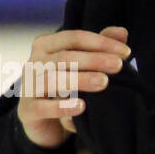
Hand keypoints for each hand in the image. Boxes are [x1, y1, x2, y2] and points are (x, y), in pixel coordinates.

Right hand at [16, 26, 129, 147]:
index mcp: (47, 46)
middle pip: (64, 57)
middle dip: (93, 60)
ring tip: (104, 82)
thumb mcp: (81, 66)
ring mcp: (29, 86)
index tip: (126, 52)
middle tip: (118, 65)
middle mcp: (34, 63)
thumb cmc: (65, 87)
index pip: (74, 38)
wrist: (42, 121)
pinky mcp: (28, 111)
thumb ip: (99, 48)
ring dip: (80, 80)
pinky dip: (62, 107)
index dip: (101, 43)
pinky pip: (42, 108)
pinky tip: (82, 106)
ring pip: (52, 80)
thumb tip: (122, 32)